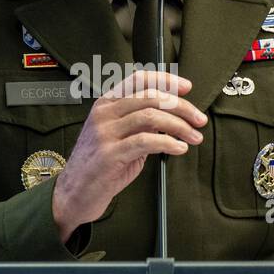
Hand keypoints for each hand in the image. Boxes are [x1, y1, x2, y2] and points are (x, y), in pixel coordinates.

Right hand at [52, 69, 206, 242]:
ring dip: (180, 126)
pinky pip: (146, 141)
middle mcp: (104, 113)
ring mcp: (105, 133)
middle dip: (182, 107)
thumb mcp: (120, 137)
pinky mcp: (110, 154)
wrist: (74, 193)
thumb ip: (142, 123)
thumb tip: (172, 115)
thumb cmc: (100, 166)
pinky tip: (179, 148)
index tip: (187, 88)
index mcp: (106, 104)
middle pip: (151, 97)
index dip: (166, 80)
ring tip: (194, 137)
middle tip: (199, 120)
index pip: (139, 79)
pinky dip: (168, 143)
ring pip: (151, 116)